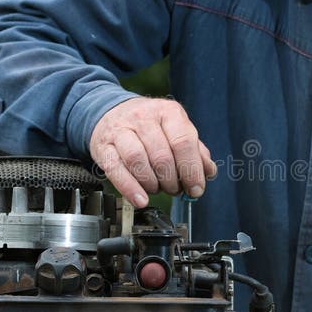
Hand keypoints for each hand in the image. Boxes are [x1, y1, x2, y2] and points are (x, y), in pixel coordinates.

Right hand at [89, 96, 216, 206]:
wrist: (111, 113)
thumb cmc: (148, 126)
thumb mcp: (175, 130)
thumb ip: (195, 150)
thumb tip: (208, 171)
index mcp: (168, 112)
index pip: (183, 142)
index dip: (192, 170)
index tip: (196, 189)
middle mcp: (143, 117)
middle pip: (162, 155)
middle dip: (172, 181)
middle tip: (174, 189)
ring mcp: (121, 130)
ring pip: (138, 160)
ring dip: (152, 184)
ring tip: (157, 189)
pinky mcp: (103, 146)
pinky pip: (115, 169)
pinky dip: (130, 188)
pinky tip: (141, 199)